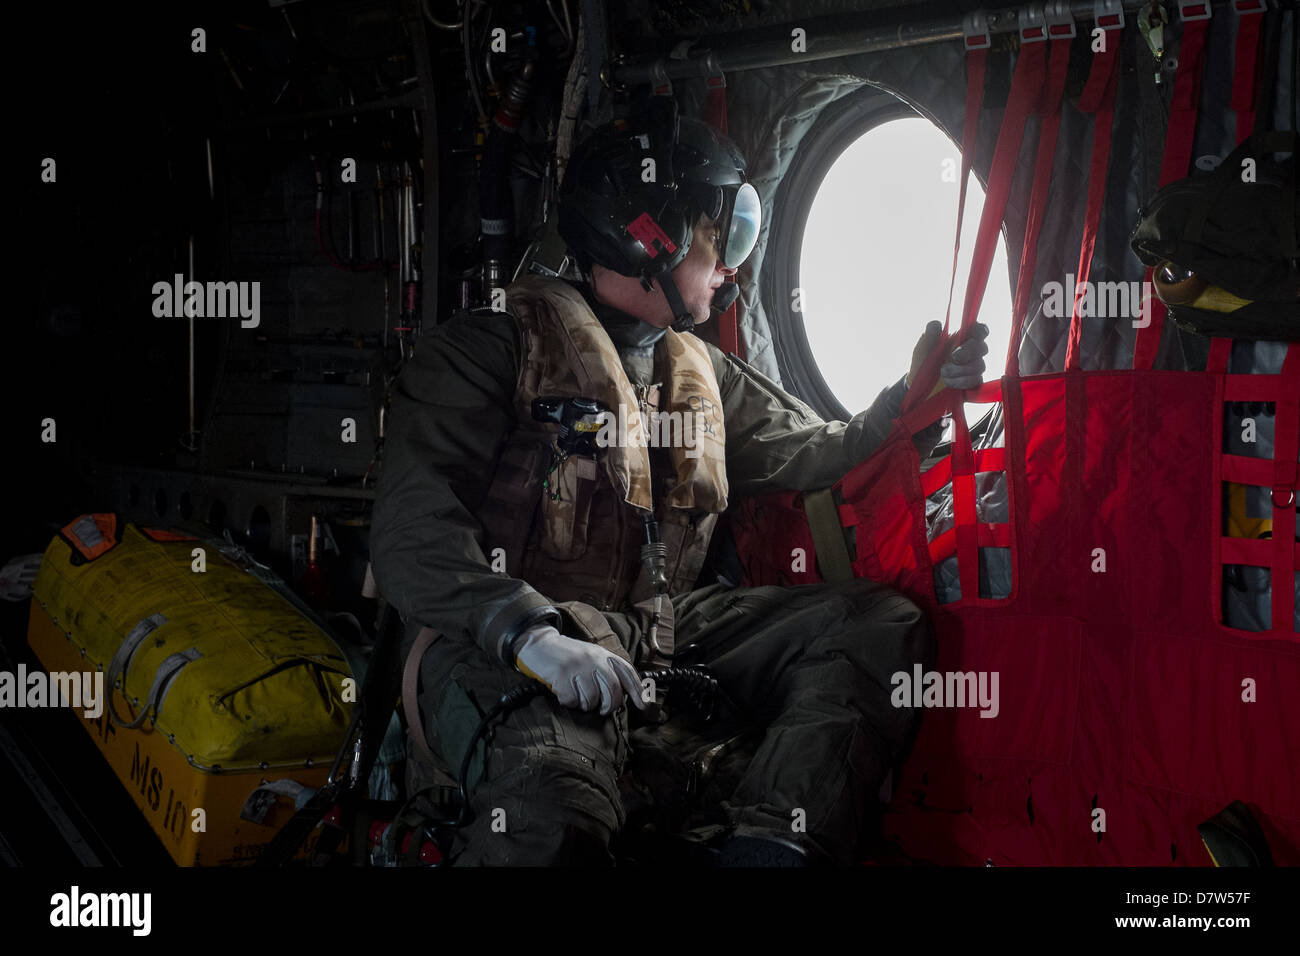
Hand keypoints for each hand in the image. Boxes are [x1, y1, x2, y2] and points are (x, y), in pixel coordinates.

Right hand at [513, 625, 646, 714]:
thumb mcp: (592, 656)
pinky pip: (572, 700)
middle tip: (603, 710)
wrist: (540, 643)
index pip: (627, 673)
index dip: (637, 691)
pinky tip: (564, 693)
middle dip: (610, 706)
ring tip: (578, 696)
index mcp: (604, 655)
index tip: (643, 706)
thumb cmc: (569, 656)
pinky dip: (569, 702)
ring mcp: (578, 666)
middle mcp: (594, 659)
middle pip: (613, 691)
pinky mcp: (562, 674)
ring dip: (586, 705)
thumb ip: (607, 671)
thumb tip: (624, 695)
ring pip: (592, 699)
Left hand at [907, 321, 990, 398]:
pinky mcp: (972, 382)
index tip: (973, 336)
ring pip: (979, 366)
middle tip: (953, 357)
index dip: (981, 331)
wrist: (919, 383)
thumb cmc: (923, 360)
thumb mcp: (923, 347)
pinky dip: (962, 381)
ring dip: (960, 370)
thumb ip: (930, 335)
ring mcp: (973, 367)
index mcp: (962, 338)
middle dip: (968, 353)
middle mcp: (971, 351)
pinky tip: (949, 382)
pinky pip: (976, 381)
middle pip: (983, 348)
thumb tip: (936, 324)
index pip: (980, 330)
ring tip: (943, 373)